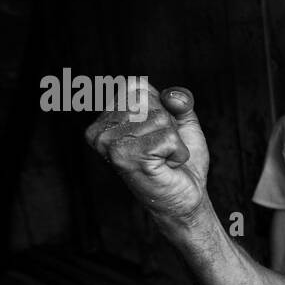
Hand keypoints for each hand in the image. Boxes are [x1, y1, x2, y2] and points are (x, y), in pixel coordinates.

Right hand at [85, 85, 209, 223]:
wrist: (184, 198)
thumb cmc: (179, 160)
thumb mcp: (182, 122)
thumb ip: (179, 100)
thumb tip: (173, 96)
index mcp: (106, 118)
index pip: (138, 86)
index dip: (161, 106)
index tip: (158, 132)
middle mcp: (100, 131)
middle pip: (149, 101)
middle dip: (168, 125)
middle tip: (161, 149)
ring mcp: (109, 145)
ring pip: (160, 119)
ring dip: (173, 141)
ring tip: (162, 158)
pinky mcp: (125, 158)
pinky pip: (168, 138)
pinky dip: (177, 153)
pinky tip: (165, 166)